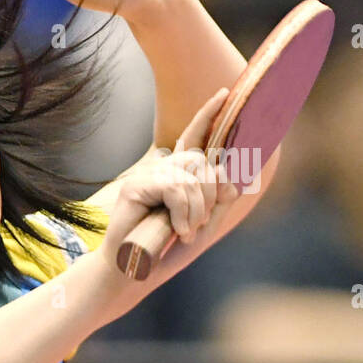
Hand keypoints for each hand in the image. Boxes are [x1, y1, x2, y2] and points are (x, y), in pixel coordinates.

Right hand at [99, 86, 238, 269]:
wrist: (134, 269)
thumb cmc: (165, 248)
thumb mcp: (203, 223)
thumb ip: (218, 199)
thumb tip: (228, 170)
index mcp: (176, 175)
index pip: (194, 138)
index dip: (207, 116)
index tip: (222, 93)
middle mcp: (161, 170)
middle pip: (201, 161)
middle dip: (210, 193)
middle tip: (198, 224)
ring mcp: (146, 176)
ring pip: (191, 175)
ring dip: (197, 207)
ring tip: (187, 231)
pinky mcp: (135, 186)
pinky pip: (175, 187)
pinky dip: (184, 211)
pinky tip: (178, 229)